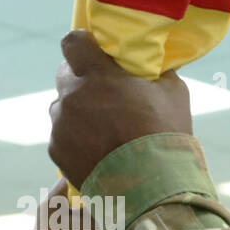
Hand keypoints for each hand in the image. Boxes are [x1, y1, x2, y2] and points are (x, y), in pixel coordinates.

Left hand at [48, 30, 191, 188]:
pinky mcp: (56, 150)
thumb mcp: (173, 93)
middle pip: (65, 75)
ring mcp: (61, 124)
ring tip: (100, 129)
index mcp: (97, 74)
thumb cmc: (165, 135)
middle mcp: (72, 96)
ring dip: (76, 112)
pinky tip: (95, 151)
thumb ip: (157, 73)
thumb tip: (157, 66)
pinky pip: (60, 136)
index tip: (92, 52)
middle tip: (101, 94)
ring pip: (62, 108)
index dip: (81, 45)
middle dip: (80, 80)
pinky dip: (73, 139)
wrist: (150, 187)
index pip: (72, 42)